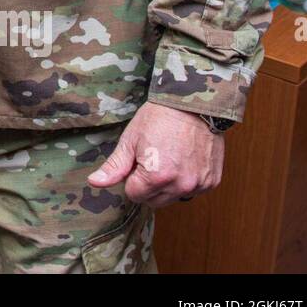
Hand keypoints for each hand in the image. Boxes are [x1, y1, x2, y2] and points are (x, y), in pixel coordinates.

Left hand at [87, 101, 225, 207]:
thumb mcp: (130, 140)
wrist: (191, 105)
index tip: (138, 160)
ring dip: (167, 185)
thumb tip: (94, 183)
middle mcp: (180, 185)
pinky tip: (183, 161)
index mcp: (156, 177)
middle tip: (152, 159)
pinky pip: (192, 192)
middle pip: (153, 201)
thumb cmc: (158, 119)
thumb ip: (114, 167)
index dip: (131, 178)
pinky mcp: (212, 182)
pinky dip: (185, 181)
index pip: (134, 195)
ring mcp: (199, 185)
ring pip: (173, 198)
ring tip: (168, 159)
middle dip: (148, 185)